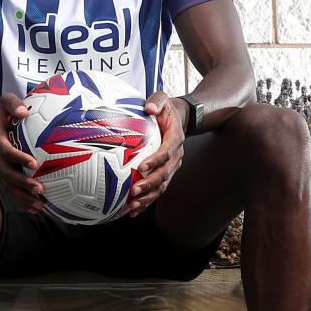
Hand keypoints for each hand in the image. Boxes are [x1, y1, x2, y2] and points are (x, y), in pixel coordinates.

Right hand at [0, 93, 41, 211]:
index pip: (5, 150)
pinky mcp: (2, 172)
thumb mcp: (5, 100)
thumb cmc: (0, 109)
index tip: (34, 163)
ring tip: (39, 206)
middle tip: (39, 188)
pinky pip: (10, 189)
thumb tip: (24, 112)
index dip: (18, 158)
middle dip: (22, 183)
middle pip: (5, 173)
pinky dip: (21, 200)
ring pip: (7, 186)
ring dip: (22, 197)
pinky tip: (35, 208)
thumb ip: (13, 104)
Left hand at [124, 93, 187, 216]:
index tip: (142, 167)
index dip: (156, 160)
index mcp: (175, 139)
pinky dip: (146, 202)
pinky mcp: (165, 174)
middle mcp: (176, 156)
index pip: (166, 152)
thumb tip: (148, 108)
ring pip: (162, 186)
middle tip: (133, 191)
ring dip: (148, 198)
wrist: (178, 119)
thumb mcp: (162, 99)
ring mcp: (171, 167)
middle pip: (164, 174)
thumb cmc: (165, 109)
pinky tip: (132, 211)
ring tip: (132, 207)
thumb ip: (156, 102)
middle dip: (149, 184)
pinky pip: (157, 190)